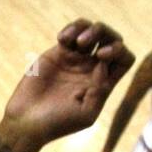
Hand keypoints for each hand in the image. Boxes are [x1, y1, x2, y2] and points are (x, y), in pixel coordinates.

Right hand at [0, 20, 133, 151]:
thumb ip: (100, 90)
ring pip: (93, 31)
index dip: (118, 51)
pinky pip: (72, 33)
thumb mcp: (86, 114)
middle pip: (112, 39)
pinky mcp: (59, 53)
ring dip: (87, 28)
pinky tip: (61, 39)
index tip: (100, 57)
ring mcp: (76, 60)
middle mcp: (93, 69)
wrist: (27, 120)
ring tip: (74, 41)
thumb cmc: (57, 123)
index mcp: (104, 84)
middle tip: (84, 42)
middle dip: (104, 33)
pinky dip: (71, 29)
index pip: (124, 58)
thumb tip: (103, 64)